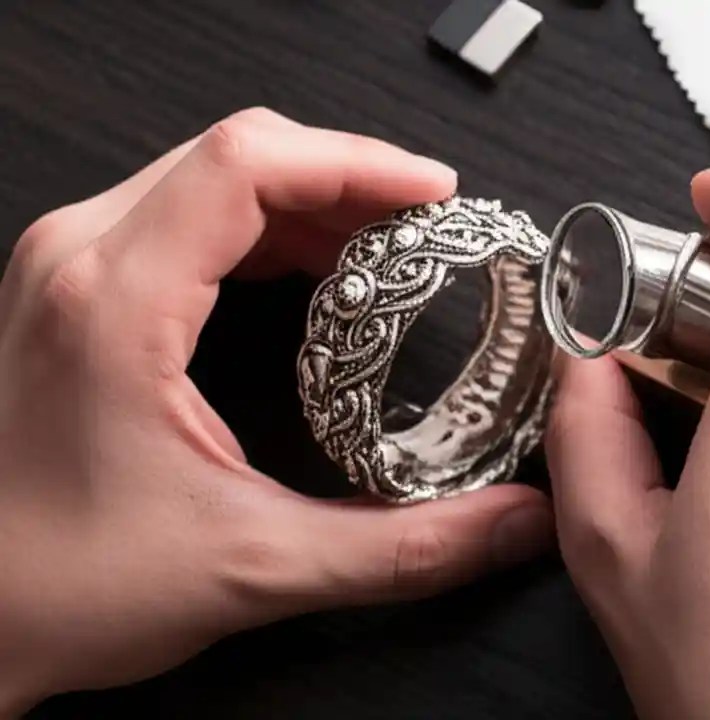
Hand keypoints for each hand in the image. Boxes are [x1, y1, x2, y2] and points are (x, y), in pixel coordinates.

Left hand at [0, 108, 552, 714]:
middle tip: (432, 226)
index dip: (358, 163)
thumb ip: (402, 547)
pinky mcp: (75, 291)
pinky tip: (320, 269)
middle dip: (350, 178)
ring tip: (392, 244)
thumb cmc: (60, 587)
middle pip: (238, 153)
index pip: (248, 165)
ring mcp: (70, 268)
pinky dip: (268, 224)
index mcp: (115, 303)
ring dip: (312, 198)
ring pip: (212, 175)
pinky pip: (186, 211)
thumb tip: (512, 523)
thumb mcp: (254, 568)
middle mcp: (81, 261)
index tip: (436, 197)